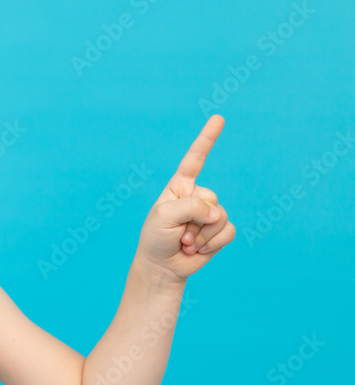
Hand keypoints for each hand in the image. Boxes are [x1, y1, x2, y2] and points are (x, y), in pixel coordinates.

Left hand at [134, 114, 235, 282]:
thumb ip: (190, 207)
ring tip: (184, 243)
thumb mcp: (164, 216)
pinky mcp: (219, 231)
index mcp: (179, 186)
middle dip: (193, 220)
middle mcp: (196, 197)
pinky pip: (228, 231)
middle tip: (177, 233)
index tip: (219, 118)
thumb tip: (217, 212)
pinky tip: (197, 251)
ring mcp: (209, 214)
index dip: (207, 139)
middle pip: (210, 198)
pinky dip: (212, 244)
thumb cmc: (156, 238)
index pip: (195, 159)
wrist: (162, 266)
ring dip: (201, 236)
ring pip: (220, 217)